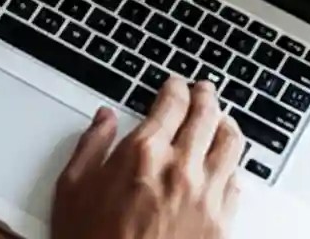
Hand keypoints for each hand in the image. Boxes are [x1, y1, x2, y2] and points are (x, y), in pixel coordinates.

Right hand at [52, 78, 244, 238]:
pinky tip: (224, 166)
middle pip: (208, 115)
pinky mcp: (220, 224)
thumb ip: (91, 146)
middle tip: (203, 91)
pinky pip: (237, 183)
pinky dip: (232, 167)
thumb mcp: (72, 189)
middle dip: (206, 96)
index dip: (176, 87)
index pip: (173, 102)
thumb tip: (104, 119)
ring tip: (221, 120)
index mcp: (143, 153)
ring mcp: (206, 196)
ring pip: (231, 144)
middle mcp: (181, 168)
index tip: (175, 85)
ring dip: (226, 124)